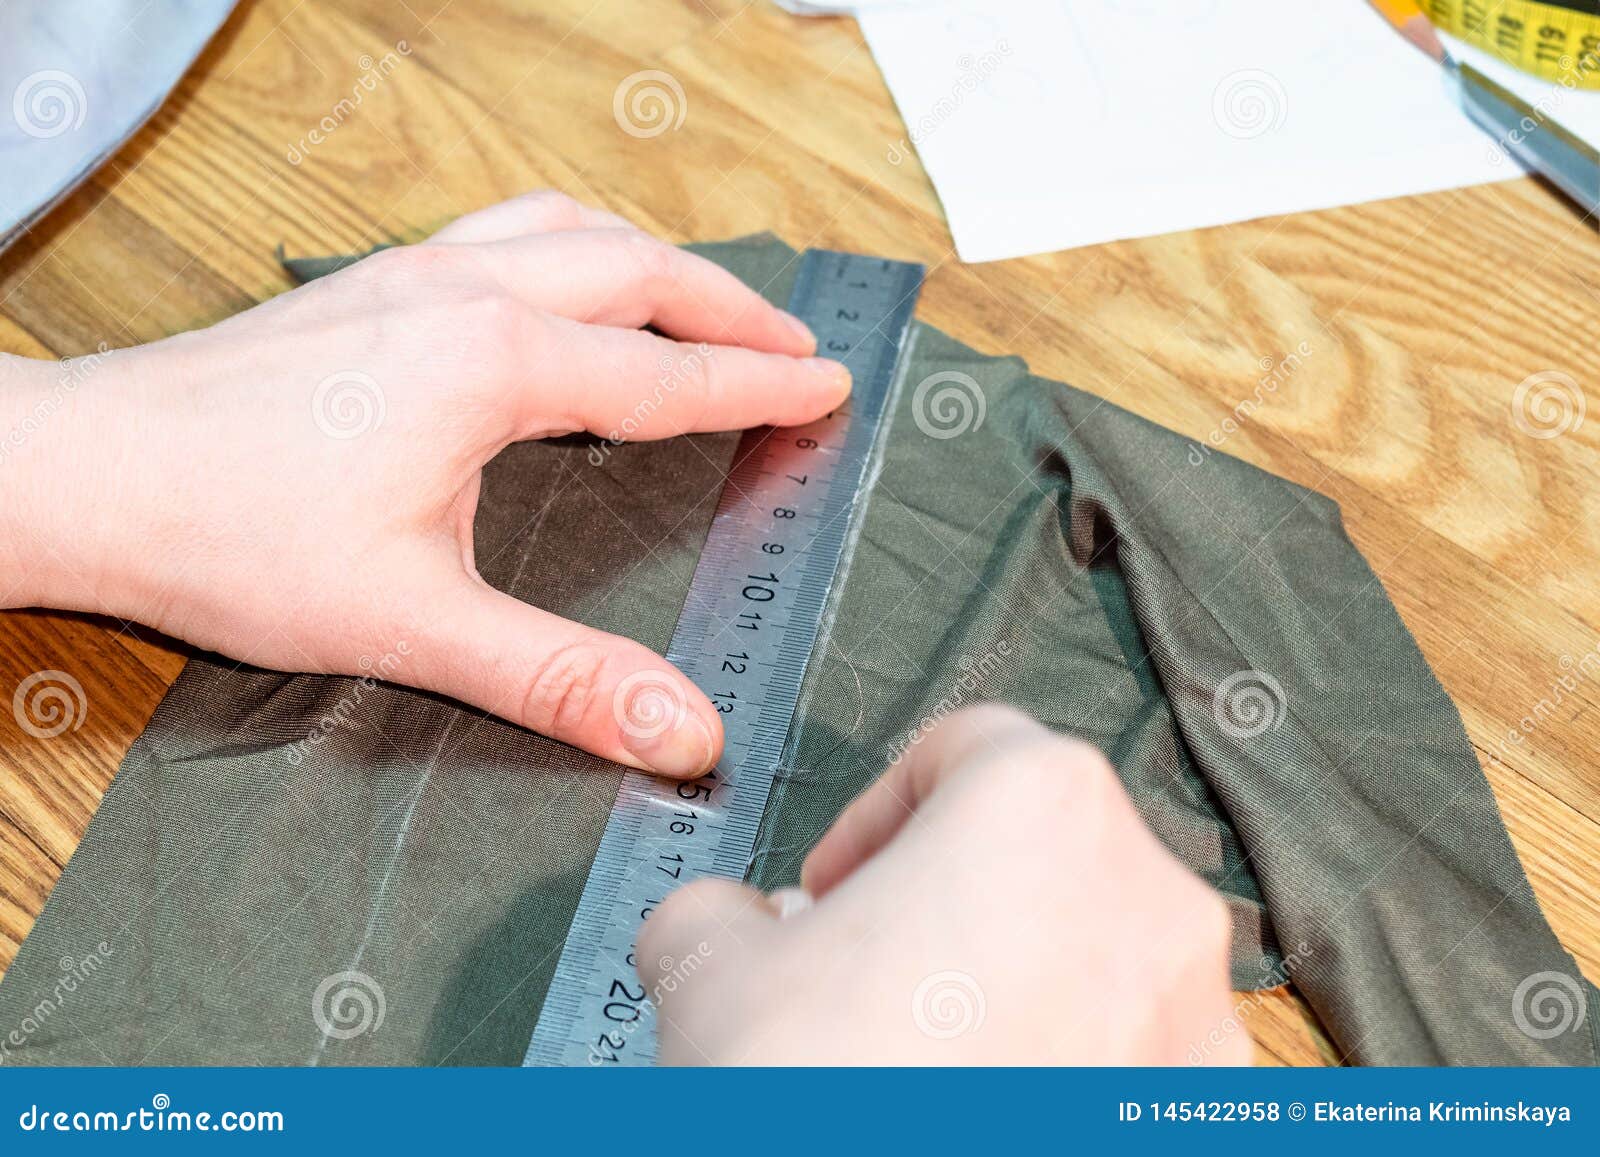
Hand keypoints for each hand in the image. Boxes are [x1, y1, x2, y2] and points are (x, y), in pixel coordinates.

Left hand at [0, 191, 849, 777]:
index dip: (758, 385)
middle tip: (791, 341)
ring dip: (653, 259)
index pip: (668, 375)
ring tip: (701, 296)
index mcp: (495, 365)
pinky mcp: (366, 286)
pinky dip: (571, 244)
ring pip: (569, 231)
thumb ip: (560, 677)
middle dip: (730, 307)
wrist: (86, 477)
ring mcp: (409, 277)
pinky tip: (557, 282)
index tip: (824, 387)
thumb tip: (678, 727)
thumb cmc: (229, 535)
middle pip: (637, 273)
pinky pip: (504, 231)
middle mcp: (463, 297)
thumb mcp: (413, 623)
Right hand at [638, 704, 1249, 1063]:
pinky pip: (1126, 1053)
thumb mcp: (712, 971)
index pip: (960, 750)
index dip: (875, 814)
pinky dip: (1062, 1065)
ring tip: (919, 1055)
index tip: (837, 883)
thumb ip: (717, 910)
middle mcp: (1145, 893)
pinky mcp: (1202, 1108)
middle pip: (1036, 854)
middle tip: (868, 970)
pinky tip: (977, 1101)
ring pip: (1090, 955)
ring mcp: (1192, 1014)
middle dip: (945, 904)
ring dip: (1008, 985)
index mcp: (1039, 804)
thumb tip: (725, 925)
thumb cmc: (825, 1093)